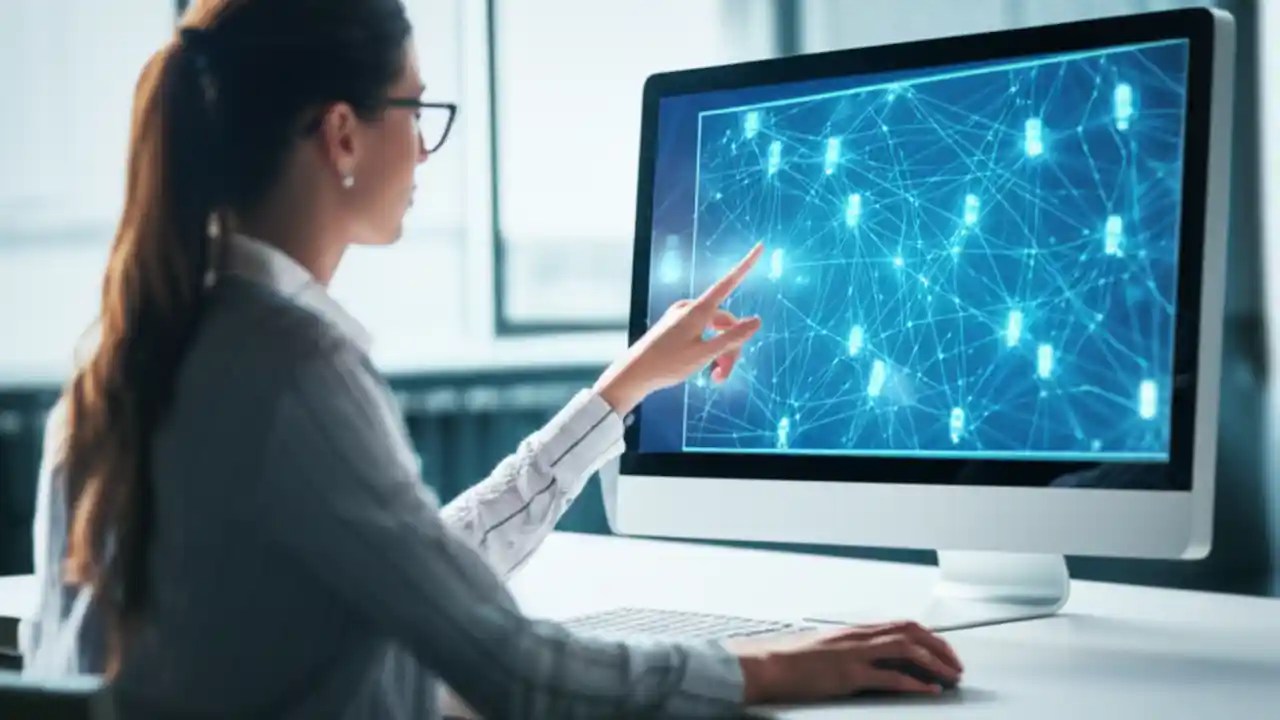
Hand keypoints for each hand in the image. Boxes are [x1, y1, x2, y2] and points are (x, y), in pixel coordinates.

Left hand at [594, 243, 764, 415]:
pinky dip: (707, 350)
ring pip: (714, 331)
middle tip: (722, 376)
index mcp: (698, 310)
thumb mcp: (705, 354)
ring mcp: (682, 317)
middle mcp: (690, 309)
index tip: (759, 247)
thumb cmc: (667, 364)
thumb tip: (757, 321)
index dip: (746, 265)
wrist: (633, 374)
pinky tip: (704, 370)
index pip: (729, 282)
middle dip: (730, 348)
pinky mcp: (676, 327)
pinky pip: (702, 333)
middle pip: (725, 322)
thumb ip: (733, 338)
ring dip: (719, 354)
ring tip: (714, 378)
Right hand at [726, 621, 964, 703]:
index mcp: (857, 630)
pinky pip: (891, 678)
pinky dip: (915, 684)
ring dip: (935, 664)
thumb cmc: (796, 661)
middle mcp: (860, 637)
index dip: (930, 637)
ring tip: (951, 678)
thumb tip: (882, 662)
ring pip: (907, 650)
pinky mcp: (850, 675)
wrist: (770, 666)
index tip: (944, 652)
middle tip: (957, 666)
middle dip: (941, 648)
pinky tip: (929, 691)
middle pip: (912, 632)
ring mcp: (856, 655)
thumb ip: (857, 651)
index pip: (903, 625)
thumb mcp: (832, 648)